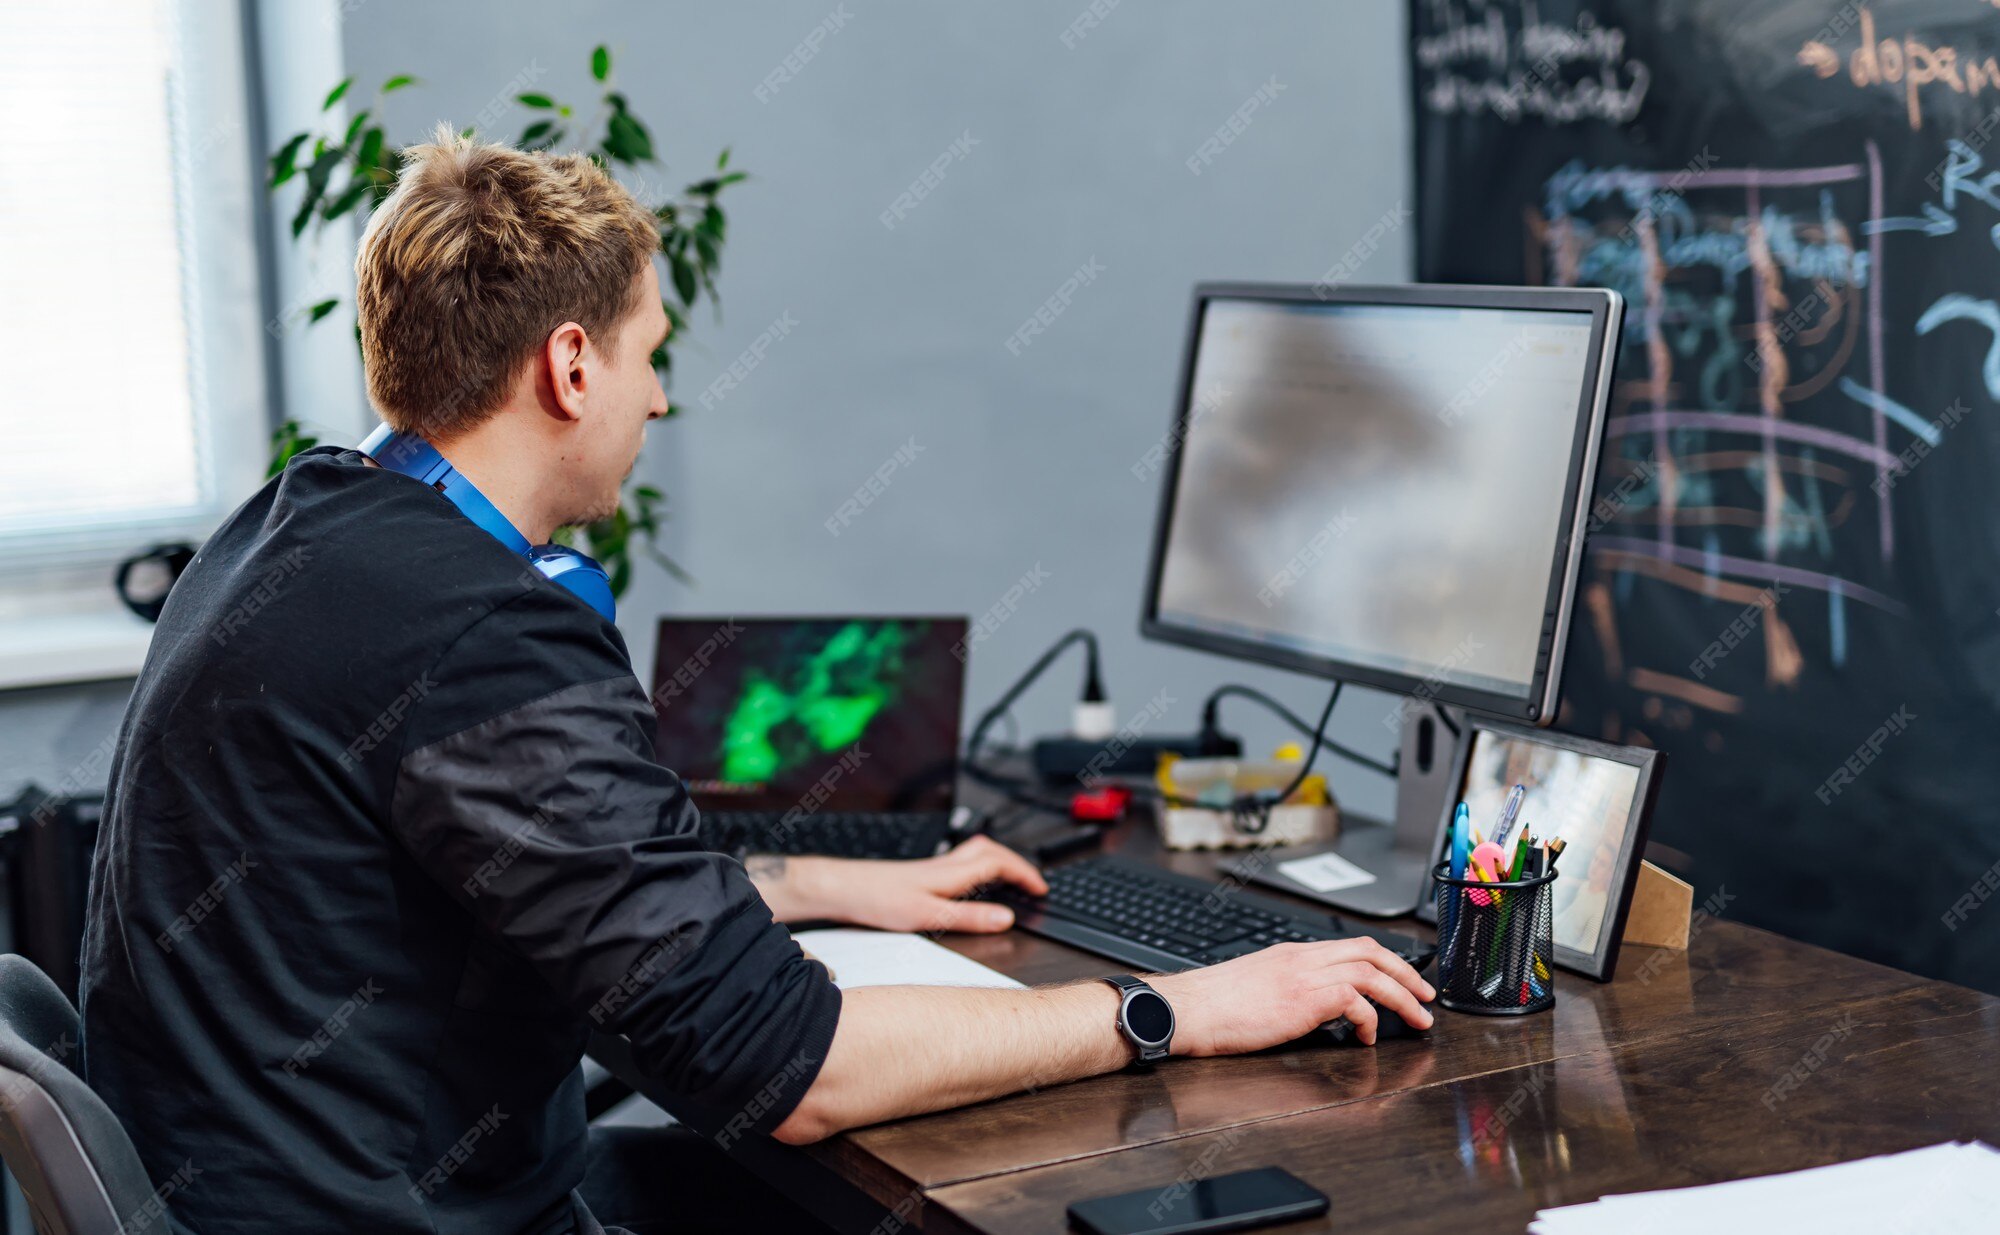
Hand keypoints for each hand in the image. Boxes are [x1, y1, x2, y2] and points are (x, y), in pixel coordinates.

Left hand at [785, 835, 1048, 933]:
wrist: (842, 889)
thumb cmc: (878, 900)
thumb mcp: (928, 916)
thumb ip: (969, 918)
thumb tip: (1006, 918)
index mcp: (951, 873)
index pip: (999, 863)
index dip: (1024, 873)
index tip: (1041, 888)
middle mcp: (944, 865)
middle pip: (991, 850)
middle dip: (1016, 862)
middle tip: (1033, 882)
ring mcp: (932, 868)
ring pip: (975, 853)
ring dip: (999, 861)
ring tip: (1011, 879)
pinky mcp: (921, 874)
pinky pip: (960, 862)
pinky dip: (978, 868)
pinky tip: (971, 884)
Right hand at [1150, 939, 1435, 1051]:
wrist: (1188, 1009)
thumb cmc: (1213, 1008)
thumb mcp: (1258, 989)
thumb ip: (1290, 991)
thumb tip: (1316, 1011)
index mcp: (1292, 953)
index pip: (1351, 945)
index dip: (1385, 961)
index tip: (1402, 980)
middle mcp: (1303, 957)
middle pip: (1371, 951)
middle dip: (1406, 973)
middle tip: (1426, 997)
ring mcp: (1304, 974)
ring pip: (1372, 972)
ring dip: (1402, 996)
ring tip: (1416, 1019)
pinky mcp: (1304, 997)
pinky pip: (1354, 1000)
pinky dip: (1369, 1019)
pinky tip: (1366, 1038)